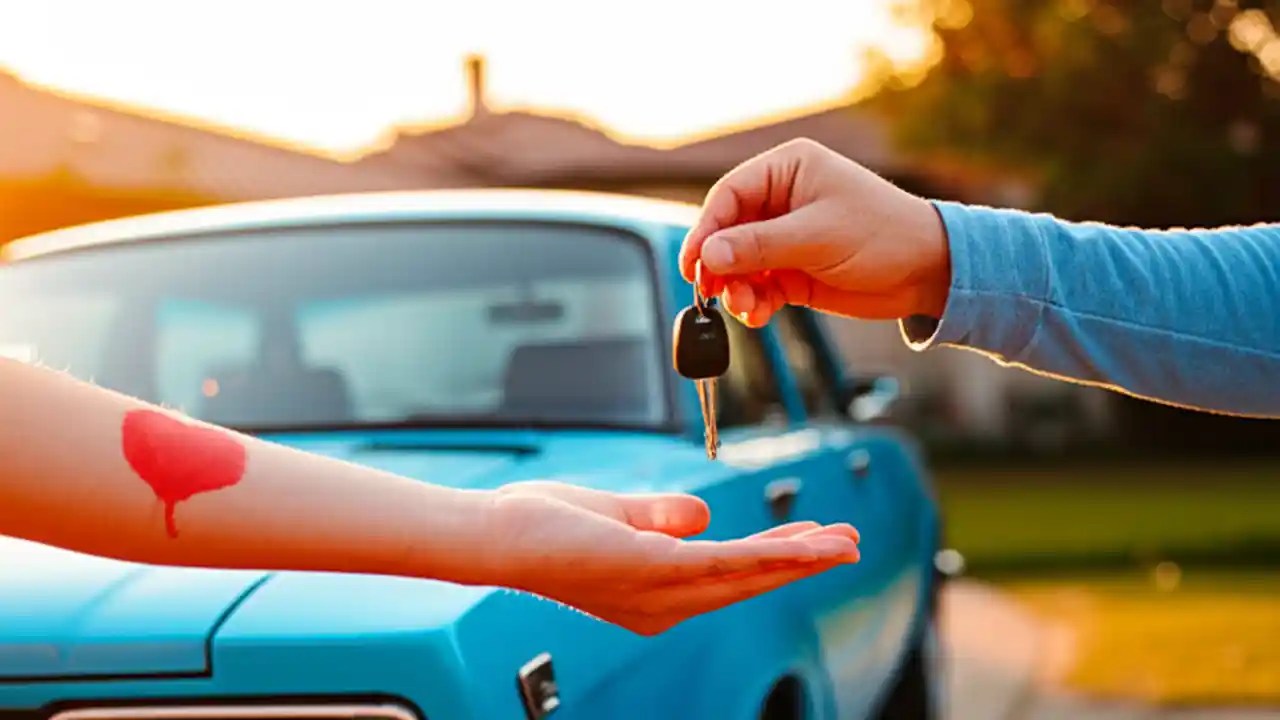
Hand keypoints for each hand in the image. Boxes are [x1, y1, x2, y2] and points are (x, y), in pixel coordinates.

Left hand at [483, 480, 859, 635]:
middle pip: (748, 581)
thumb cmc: (545, 526)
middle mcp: (664, 604)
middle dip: (802, 561)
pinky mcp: (651, 571)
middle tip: (851, 543)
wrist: (499, 536)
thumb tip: (703, 513)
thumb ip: (661, 517)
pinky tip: (803, 547)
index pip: (730, 574)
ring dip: (800, 559)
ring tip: (846, 543)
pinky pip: (723, 563)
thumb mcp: (617, 517)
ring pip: (746, 575)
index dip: (777, 558)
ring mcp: (659, 592)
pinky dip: (769, 556)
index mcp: (657, 592)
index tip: (815, 539)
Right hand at [678, 138, 951, 326]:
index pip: (729, 196)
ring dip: (736, 289)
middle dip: (720, 265)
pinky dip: (754, 302)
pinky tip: (759, 314)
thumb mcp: (816, 236)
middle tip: (712, 291)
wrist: (928, 271)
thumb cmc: (883, 235)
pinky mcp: (794, 270)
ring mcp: (786, 236)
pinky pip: (758, 285)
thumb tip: (708, 255)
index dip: (706, 230)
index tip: (693, 264)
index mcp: (787, 170)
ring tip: (746, 308)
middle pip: (728, 232)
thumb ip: (758, 246)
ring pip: (740, 264)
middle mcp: (782, 199)